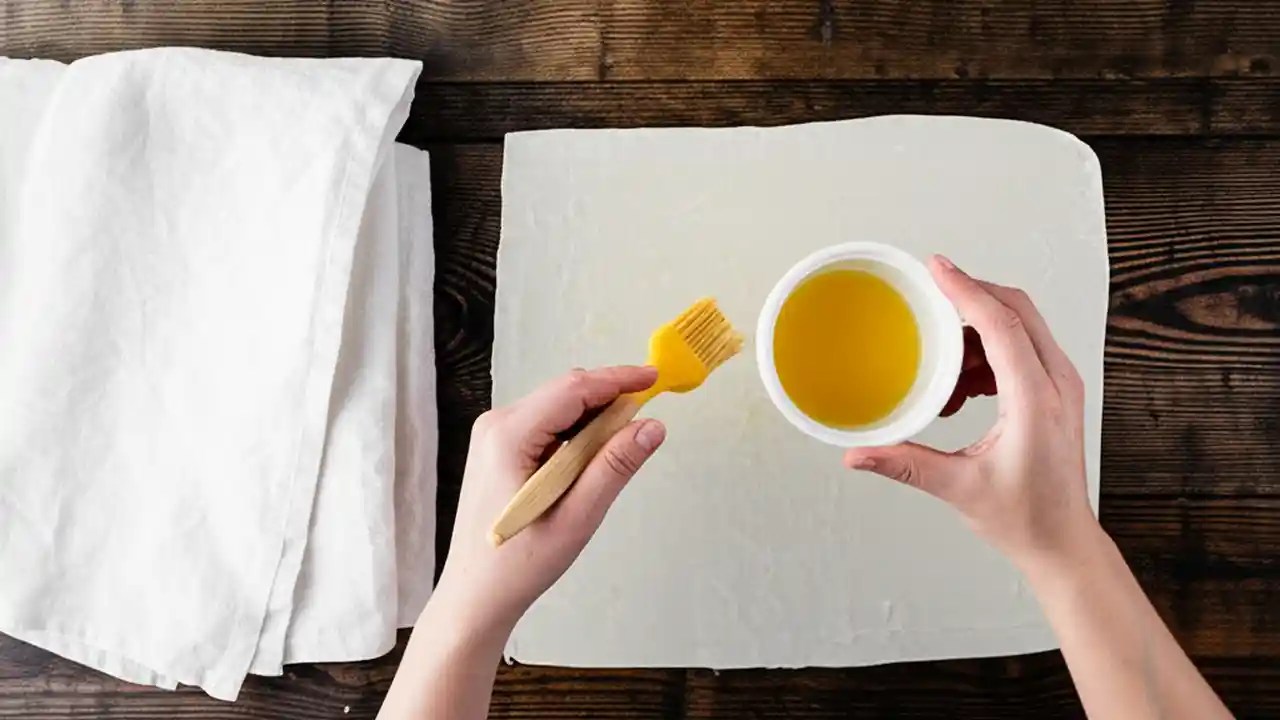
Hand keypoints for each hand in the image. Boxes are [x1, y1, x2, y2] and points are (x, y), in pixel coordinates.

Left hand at [433, 366, 666, 633]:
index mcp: (508, 436)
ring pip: (558, 408)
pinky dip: (576, 434)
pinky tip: (591, 460)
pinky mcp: (498, 449)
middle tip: (647, 419)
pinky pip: (546, 425)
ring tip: (621, 447)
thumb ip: (614, 466)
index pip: (572, 388)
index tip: (654, 377)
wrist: (475, 595)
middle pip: (565, 393)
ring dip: (593, 419)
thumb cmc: (518, 564)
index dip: (617, 379)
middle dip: (609, 398)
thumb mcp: (576, 517)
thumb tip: (652, 426)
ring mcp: (494, 436)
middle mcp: (496, 425)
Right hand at [845, 256, 1098, 571]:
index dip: (966, 291)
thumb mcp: (959, 489)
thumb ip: (905, 464)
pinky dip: (987, 353)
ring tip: (940, 371)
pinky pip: (1022, 349)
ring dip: (975, 333)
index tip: (936, 269)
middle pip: (1016, 311)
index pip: (1002, 324)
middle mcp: (1057, 383)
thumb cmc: (1025, 518)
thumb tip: (857, 454)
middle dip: (970, 297)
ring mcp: (1061, 385)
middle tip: (929, 294)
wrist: (1063, 543)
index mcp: (1037, 399)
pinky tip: (959, 387)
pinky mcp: (1056, 393)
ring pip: (1019, 327)